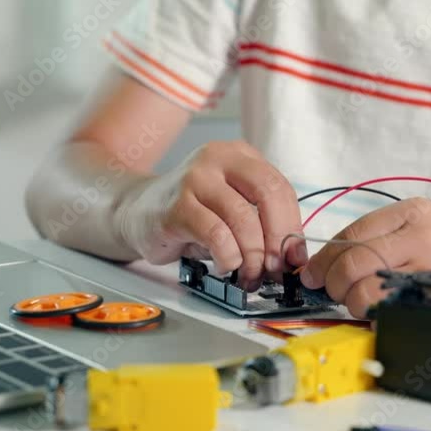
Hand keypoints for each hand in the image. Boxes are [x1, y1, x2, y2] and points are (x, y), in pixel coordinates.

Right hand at [117, 141, 305, 289]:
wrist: (136, 211)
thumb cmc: (190, 213)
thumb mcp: (231, 206)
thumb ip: (261, 221)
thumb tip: (293, 254)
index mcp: (239, 155)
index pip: (280, 187)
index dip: (292, 225)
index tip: (294, 256)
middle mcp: (218, 159)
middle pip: (268, 194)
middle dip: (278, 238)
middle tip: (276, 268)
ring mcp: (195, 179)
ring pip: (243, 219)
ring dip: (253, 256)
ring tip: (250, 274)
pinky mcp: (176, 206)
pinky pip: (217, 235)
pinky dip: (229, 258)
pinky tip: (225, 266)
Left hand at [299, 197, 430, 316]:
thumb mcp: (414, 221)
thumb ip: (373, 236)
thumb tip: (322, 265)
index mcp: (411, 214)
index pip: (352, 235)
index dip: (325, 259)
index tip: (312, 274)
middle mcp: (421, 239)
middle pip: (357, 264)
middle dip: (335, 283)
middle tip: (335, 291)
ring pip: (370, 294)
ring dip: (354, 304)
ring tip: (360, 302)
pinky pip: (393, 315)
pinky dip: (377, 318)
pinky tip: (379, 314)